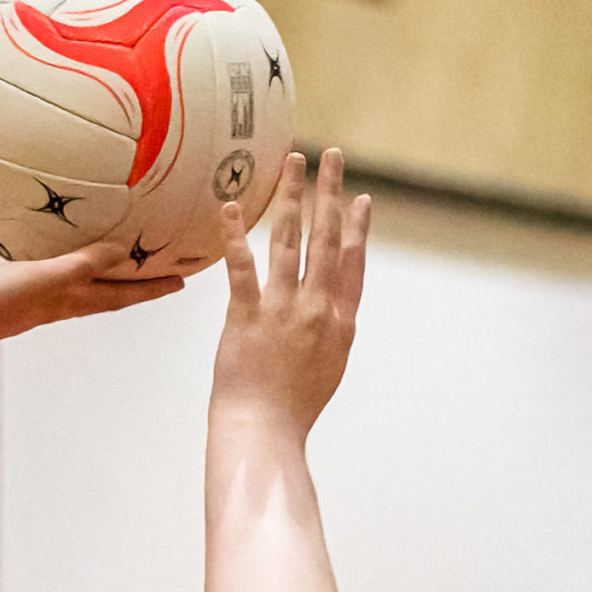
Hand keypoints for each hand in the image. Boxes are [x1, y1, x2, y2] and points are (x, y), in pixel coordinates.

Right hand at [0, 243, 182, 364]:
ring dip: (59, 267)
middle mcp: (37, 303)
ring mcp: (4, 299)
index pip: (117, 297)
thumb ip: (78, 266)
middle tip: (145, 261)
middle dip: (119, 277)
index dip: (150, 289)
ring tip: (73, 246)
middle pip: (90, 289)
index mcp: (59, 304)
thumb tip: (123, 251)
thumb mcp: (39, 280)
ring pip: (39, 280)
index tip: (182, 281)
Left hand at [210, 149, 370, 438]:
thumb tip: (334, 311)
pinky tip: (230, 206)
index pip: (353, 266)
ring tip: (292, 163)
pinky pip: (242, 267)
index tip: (361, 199)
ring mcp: (284, 310)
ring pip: (290, 240)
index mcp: (340, 324)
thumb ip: (331, 333)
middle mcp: (318, 310)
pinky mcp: (248, 317)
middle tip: (332, 157)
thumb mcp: (327, 370)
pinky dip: (236, 235)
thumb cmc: (291, 410)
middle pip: (328, 240)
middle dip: (330, 194)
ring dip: (291, 197)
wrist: (265, 433)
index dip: (358, 230)